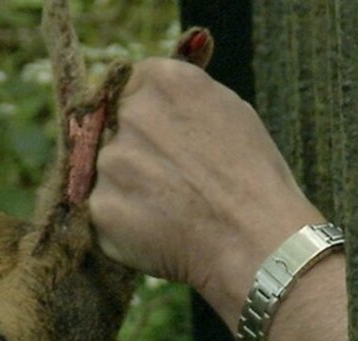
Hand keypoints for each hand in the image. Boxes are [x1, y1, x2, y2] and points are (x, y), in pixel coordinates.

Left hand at [91, 59, 321, 326]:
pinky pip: (105, 212)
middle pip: (114, 129)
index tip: (166, 139)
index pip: (131, 86)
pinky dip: (127, 224)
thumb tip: (148, 93)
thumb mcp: (230, 111)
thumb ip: (182, 96)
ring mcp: (110, 162)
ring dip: (130, 189)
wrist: (257, 243)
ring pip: (108, 172)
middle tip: (174, 182)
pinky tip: (161, 232)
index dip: (149, 117)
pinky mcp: (100, 207)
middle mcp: (131, 114)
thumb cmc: (255, 179)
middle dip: (136, 152)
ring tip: (173, 211)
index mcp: (163, 81)